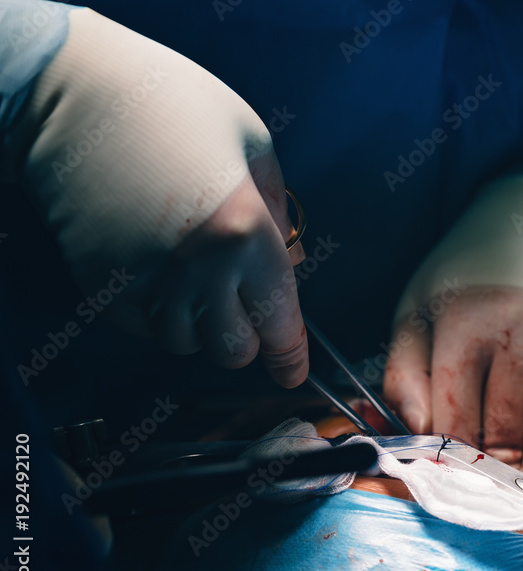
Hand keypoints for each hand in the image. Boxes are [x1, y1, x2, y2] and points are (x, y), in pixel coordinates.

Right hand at [11, 8, 308, 386]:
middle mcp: (196, 267)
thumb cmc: (173, 103)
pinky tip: (163, 278)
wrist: (75, 92)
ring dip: (200, 327)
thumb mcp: (252, 143)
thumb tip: (292, 263)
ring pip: (184, 344)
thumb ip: (281, 211)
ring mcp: (144, 280)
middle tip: (247, 311)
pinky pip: (142, 328)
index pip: (278, 321)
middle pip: (232, 351)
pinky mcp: (101, 281)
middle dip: (247, 340)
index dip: (289, 355)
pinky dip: (159, 317)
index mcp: (244, 231)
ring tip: (200, 283)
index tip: (292, 370)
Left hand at [384, 286, 522, 485]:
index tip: (445, 486)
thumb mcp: (415, 317)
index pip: (451, 418)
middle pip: (500, 432)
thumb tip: (420, 434)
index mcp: (462, 326)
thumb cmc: (463, 287)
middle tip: (485, 499)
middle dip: (490, 475)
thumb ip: (405, 377)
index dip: (446, 463)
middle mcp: (516, 335)